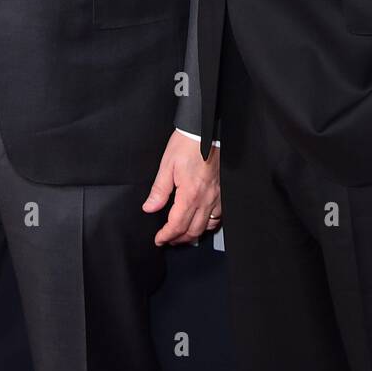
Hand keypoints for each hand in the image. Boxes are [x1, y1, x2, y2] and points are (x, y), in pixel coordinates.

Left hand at [142, 131, 220, 245]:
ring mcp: (216, 197)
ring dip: (192, 234)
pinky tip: (201, 223)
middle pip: (192, 230)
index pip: (177, 224)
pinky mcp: (222, 193)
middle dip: (178, 239)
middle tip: (167, 239)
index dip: (166, 235)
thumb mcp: (167, 165)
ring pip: (206, 227)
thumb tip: (149, 207)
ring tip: (181, 235)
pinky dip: (208, 225)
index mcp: (190, 193)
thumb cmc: (188, 144)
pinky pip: (218, 216)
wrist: (205, 131)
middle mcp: (205, 198)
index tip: (159, 239)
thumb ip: (159, 190)